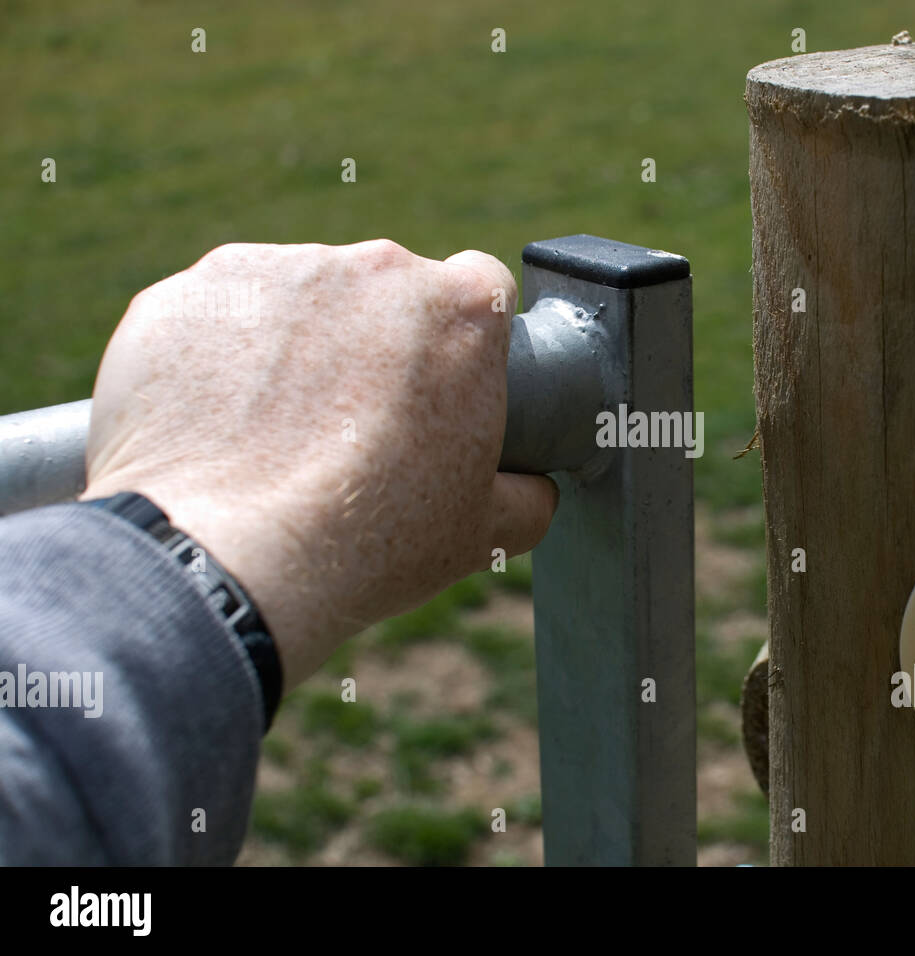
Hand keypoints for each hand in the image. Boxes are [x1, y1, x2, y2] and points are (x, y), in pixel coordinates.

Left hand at [80, 239, 557, 688]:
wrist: (227, 561)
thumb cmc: (368, 544)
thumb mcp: (482, 533)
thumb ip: (526, 493)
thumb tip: (530, 486)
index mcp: (459, 311)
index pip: (482, 288)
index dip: (467, 336)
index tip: (443, 381)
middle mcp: (371, 268)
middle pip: (387, 288)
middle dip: (380, 340)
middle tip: (357, 424)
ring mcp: (273, 271)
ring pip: (300, 296)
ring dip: (300, 343)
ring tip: (280, 432)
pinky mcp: (187, 294)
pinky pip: (220, 315)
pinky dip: (222, 357)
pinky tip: (220, 425)